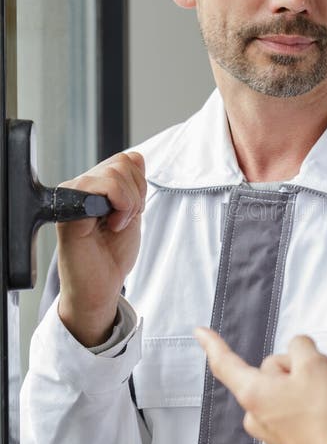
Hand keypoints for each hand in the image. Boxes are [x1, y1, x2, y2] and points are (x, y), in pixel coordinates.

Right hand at [56, 152, 146, 346]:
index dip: (139, 184)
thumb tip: (137, 156)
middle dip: (136, 193)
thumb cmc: (111, 255)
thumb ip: (133, 185)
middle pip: (122, 162)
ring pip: (115, 172)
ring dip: (128, 202)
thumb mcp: (132, 212)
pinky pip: (102, 186)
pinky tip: (113, 226)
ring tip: (117, 224)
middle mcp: (80, 186)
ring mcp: (73, 195)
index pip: (125, 159)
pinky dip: (120, 206)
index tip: (133, 211)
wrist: (100, 286)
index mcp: (94, 186)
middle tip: (125, 219)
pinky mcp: (70, 208)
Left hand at [196, 330, 326, 443]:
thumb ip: (300, 347)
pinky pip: (293, 411)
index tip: (198, 331)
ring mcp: (271, 432)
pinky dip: (310, 402)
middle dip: (299, 365)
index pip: (225, 363)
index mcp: (253, 393)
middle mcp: (255, 415)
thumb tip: (298, 351)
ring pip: (285, 390)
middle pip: (271, 372)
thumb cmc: (326, 414)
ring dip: (309, 382)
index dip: (213, 344)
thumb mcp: (315, 365)